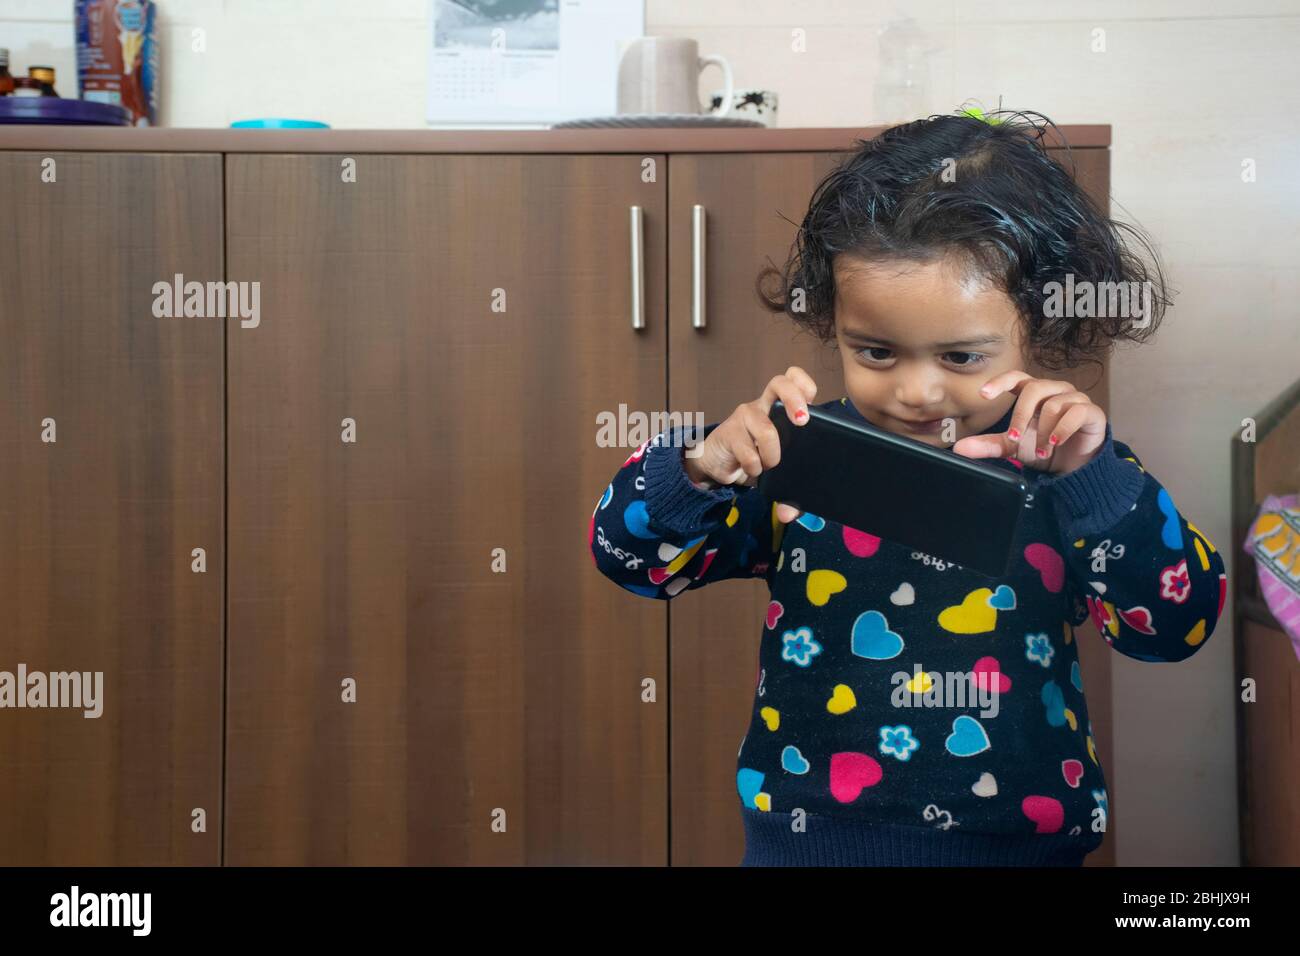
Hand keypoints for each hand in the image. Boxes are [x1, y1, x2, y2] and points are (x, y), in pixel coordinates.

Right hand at [685, 366, 816, 522]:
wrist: (714, 466)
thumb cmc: (752, 460)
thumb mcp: (775, 471)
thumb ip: (788, 491)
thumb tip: (788, 514)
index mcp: (779, 408)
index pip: (791, 380)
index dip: (803, 384)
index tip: (812, 400)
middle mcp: (762, 406)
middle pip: (778, 383)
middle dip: (795, 399)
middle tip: (802, 422)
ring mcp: (744, 417)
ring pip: (766, 428)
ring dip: (772, 455)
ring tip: (769, 465)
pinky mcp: (728, 433)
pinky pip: (748, 452)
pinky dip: (754, 467)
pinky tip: (752, 469)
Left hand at [951, 371, 1106, 474]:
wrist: (1075, 467)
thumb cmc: (1045, 448)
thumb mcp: (1013, 447)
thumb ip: (989, 444)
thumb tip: (960, 448)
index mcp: (1034, 393)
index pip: (1016, 378)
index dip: (1000, 382)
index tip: (983, 394)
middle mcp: (1054, 391)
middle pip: (1033, 389)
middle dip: (1021, 416)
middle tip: (1015, 438)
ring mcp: (1075, 399)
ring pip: (1054, 404)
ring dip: (1043, 432)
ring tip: (1042, 450)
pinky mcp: (1092, 411)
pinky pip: (1076, 412)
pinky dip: (1062, 430)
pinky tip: (1055, 443)